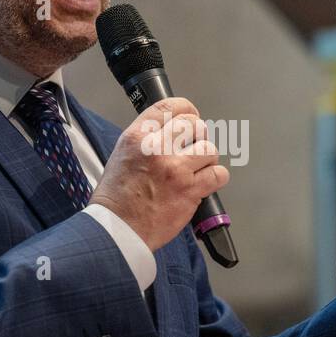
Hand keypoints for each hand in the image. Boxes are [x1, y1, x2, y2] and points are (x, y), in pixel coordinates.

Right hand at [90, 97, 228, 251]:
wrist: (118, 229)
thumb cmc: (117, 199)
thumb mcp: (122, 154)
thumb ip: (146, 139)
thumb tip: (171, 132)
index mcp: (137, 137)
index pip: (170, 107)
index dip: (187, 110)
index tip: (192, 117)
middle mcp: (157, 148)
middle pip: (194, 125)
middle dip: (197, 136)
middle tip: (193, 150)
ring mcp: (176, 169)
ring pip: (209, 148)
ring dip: (206, 159)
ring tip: (195, 170)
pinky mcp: (190, 189)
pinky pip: (218, 174)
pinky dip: (215, 178)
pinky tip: (204, 184)